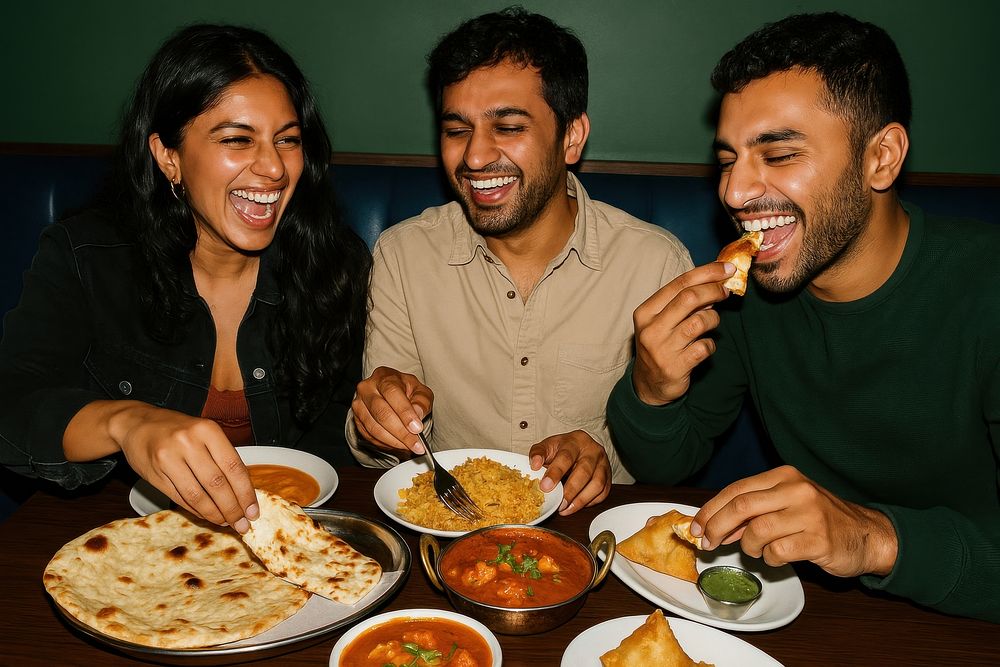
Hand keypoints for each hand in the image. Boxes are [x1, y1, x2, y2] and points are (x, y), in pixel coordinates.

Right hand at [109, 404, 256, 530]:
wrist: (137, 424)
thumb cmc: (178, 430)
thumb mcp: (204, 433)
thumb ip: (222, 456)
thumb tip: (243, 493)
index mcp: (208, 430)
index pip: (234, 467)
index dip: (246, 493)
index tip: (253, 511)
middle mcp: (188, 442)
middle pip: (217, 484)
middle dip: (233, 509)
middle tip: (242, 524)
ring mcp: (169, 458)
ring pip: (198, 496)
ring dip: (215, 514)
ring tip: (226, 523)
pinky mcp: (154, 474)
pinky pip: (180, 499)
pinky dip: (197, 511)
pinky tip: (207, 516)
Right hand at [352, 366, 433, 455]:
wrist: (390, 394)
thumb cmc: (406, 391)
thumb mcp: (420, 391)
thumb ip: (421, 401)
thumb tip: (417, 414)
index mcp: (384, 377)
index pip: (393, 393)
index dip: (405, 413)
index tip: (417, 428)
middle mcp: (367, 389)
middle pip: (382, 413)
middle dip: (401, 433)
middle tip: (416, 445)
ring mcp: (358, 405)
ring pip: (374, 428)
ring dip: (394, 442)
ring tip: (410, 447)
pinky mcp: (356, 420)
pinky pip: (369, 436)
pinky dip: (385, 444)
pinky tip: (398, 446)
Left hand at [528, 430, 611, 515]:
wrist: (579, 446)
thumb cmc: (562, 448)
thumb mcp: (547, 446)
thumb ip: (538, 453)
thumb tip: (534, 465)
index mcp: (576, 440)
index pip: (566, 457)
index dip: (555, 473)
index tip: (545, 486)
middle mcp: (593, 450)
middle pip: (584, 472)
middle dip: (570, 490)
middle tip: (559, 504)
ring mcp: (603, 463)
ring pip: (597, 484)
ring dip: (581, 500)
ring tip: (566, 508)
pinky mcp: (608, 476)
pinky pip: (603, 492)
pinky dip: (591, 502)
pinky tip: (577, 505)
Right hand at [631, 262, 734, 404]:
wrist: (649, 384)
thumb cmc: (661, 344)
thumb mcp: (663, 320)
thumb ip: (683, 303)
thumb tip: (714, 283)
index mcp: (646, 311)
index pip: (679, 284)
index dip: (707, 273)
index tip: (727, 268)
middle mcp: (651, 328)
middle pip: (689, 298)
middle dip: (714, 290)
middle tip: (727, 291)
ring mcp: (662, 349)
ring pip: (699, 322)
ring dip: (713, 319)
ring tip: (711, 323)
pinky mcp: (675, 367)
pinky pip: (704, 347)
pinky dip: (710, 344)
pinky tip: (705, 346)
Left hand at [691, 465, 898, 576]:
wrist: (866, 535)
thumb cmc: (819, 520)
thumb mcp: (785, 505)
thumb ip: (752, 512)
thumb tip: (712, 525)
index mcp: (783, 476)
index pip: (736, 490)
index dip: (711, 510)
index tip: (696, 527)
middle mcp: (795, 490)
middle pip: (741, 507)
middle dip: (716, 527)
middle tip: (707, 543)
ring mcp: (809, 514)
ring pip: (757, 531)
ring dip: (748, 547)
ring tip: (757, 551)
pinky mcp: (819, 539)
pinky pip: (778, 551)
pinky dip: (770, 558)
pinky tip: (778, 556)